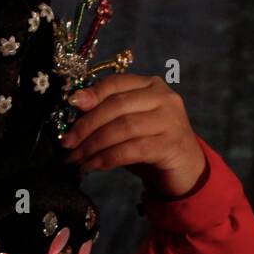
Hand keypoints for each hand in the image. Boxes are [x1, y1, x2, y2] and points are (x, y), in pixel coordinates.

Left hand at [61, 74, 206, 197]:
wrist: (186, 170)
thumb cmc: (152, 144)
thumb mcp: (129, 124)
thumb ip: (108, 115)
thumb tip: (73, 113)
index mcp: (151, 85)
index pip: (116, 83)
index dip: (92, 93)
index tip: (70, 104)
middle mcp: (164, 98)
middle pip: (117, 106)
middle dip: (87, 125)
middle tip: (67, 143)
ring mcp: (171, 121)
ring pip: (123, 128)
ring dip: (94, 145)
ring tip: (76, 159)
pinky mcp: (171, 145)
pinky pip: (132, 150)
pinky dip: (108, 158)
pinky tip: (93, 166)